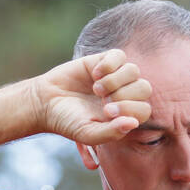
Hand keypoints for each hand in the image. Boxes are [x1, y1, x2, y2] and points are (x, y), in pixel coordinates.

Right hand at [32, 49, 152, 145]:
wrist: (45, 103)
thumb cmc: (68, 121)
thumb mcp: (88, 134)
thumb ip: (111, 133)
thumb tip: (133, 123)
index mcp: (124, 114)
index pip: (144, 109)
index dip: (130, 109)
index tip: (106, 112)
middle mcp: (123, 94)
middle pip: (144, 88)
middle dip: (124, 95)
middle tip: (103, 101)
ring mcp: (114, 76)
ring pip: (134, 70)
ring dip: (115, 80)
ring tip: (97, 88)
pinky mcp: (102, 61)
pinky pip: (119, 55)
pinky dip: (109, 64)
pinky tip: (95, 73)